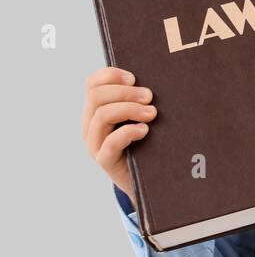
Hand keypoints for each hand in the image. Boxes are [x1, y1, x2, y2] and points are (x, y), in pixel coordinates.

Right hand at [83, 66, 155, 209]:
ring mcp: (95, 144)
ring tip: (152, 114)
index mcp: (97, 110)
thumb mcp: (143, 117)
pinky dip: (128, 132)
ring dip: (129, 109)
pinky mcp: (105, 160)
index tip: (134, 78)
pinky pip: (110, 143)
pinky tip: (145, 131)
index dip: (110, 75)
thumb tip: (162, 77)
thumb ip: (143, 100)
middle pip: (96, 96)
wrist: (150, 180)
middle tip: (149, 97)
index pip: (92, 84)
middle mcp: (91, 125)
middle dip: (125, 92)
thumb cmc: (150, 142)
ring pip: (101, 116)